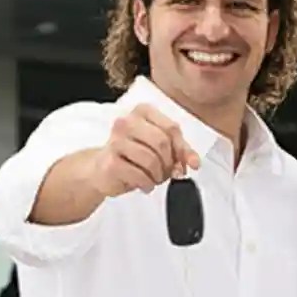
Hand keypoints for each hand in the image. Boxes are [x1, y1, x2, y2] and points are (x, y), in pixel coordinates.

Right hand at [87, 103, 201, 197]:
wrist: (102, 170)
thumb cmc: (133, 156)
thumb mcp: (160, 149)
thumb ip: (180, 151)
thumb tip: (193, 162)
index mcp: (142, 112)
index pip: (171, 128)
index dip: (182, 149)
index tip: (186, 163)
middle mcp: (126, 121)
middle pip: (162, 142)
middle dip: (169, 163)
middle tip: (167, 173)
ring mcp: (115, 140)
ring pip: (151, 159)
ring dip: (158, 175)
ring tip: (154, 178)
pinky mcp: (110, 161)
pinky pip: (139, 175)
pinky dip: (147, 184)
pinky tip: (144, 184)